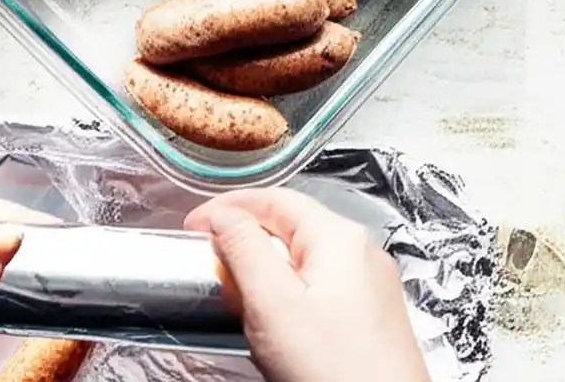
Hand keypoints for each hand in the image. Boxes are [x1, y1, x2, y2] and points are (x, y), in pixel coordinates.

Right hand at [185, 189, 428, 381]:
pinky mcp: (373, 316)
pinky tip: (275, 321)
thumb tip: (223, 214)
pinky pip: (321, 285)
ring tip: (237, 296)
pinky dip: (288, 292)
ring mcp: (371, 285)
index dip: (226, 208)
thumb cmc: (331, 367)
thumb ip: (244, 249)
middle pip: (290, 226)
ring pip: (304, 258)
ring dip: (264, 269)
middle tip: (210, 265)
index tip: (191, 229)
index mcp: (339, 237)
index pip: (273, 199)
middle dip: (244, 240)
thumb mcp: (272, 303)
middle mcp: (361, 252)